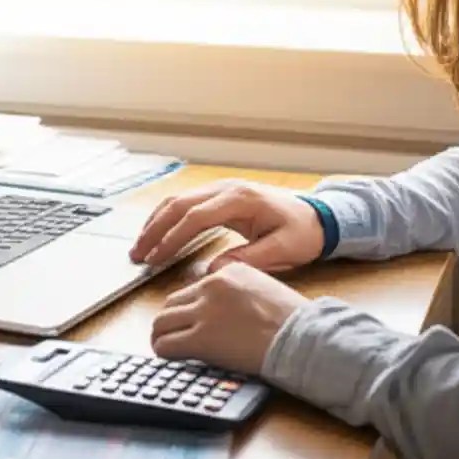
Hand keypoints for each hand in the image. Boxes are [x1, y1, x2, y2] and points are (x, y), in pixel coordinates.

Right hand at [129, 180, 324, 273]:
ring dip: (156, 223)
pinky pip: (185, 203)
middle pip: (178, 205)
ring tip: (140, 247)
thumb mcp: (283, 251)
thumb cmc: (303, 233)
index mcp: (240, 199)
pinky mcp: (219, 195)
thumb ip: (248, 260)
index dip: (172, 238)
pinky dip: (166, 218)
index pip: (195, 216)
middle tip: (138, 255)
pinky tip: (157, 234)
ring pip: (177, 201)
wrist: (320, 216)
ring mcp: (221, 188)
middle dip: (154, 230)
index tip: (156, 258)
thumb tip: (212, 270)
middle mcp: (226, 188)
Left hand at [149, 262, 309, 374]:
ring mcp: (204, 311)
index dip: (192, 308)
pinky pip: (165, 343)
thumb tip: (218, 310)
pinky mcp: (201, 337)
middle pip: (172, 301)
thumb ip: (237, 293)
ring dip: (162, 334)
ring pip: (162, 321)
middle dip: (172, 320)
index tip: (194, 320)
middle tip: (174, 334)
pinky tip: (170, 356)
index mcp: (229, 270)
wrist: (304, 339)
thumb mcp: (264, 289)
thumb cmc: (295, 322)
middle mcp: (212, 285)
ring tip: (166, 345)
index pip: (195, 287)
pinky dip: (163, 350)